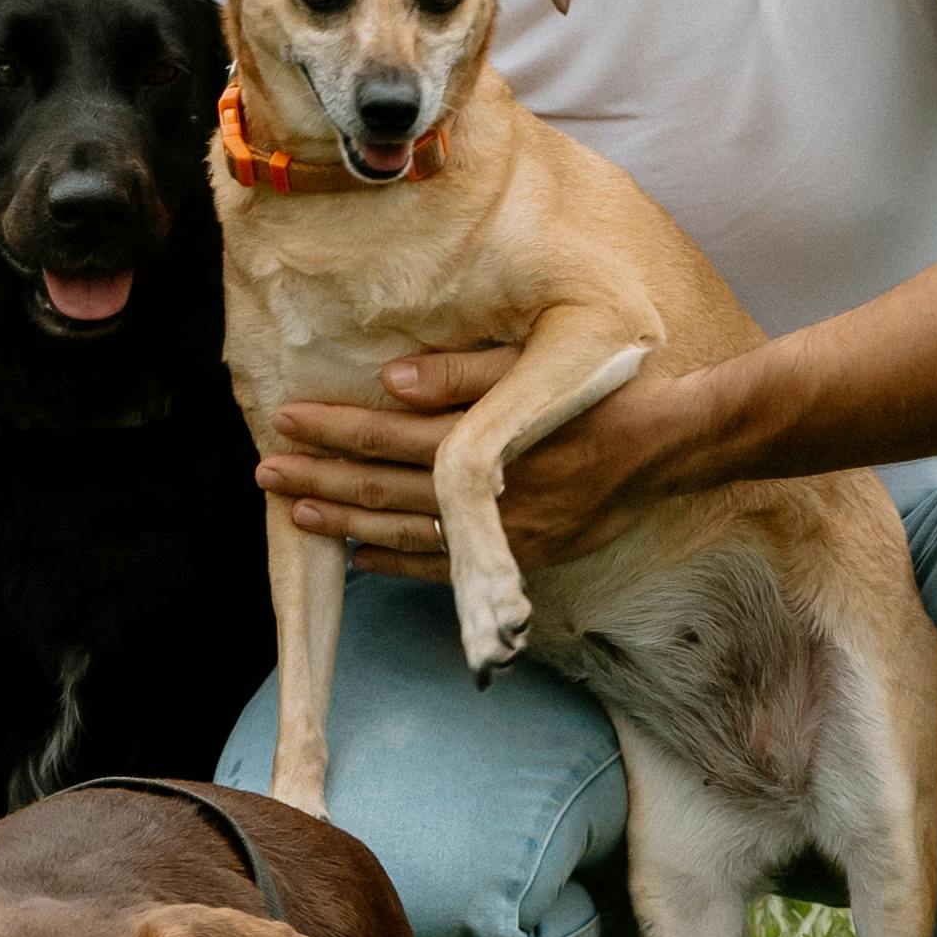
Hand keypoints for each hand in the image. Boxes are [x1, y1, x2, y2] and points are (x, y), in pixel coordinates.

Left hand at [252, 346, 698, 577]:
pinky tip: (361, 556)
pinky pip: (445, 568)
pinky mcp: (522, 559)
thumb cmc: (602, 393)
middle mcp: (488, 497)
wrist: (669, 448)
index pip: (389, 436)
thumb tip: (389, 381)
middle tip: (267, 471)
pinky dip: (397, 562)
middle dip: (319, 481)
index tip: (286, 419)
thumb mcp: (534, 367)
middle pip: (384, 491)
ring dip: (346, 525)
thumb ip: (461, 375)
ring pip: (406, 534)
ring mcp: (504, 538)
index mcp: (486, 441)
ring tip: (296, 514)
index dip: (333, 430)